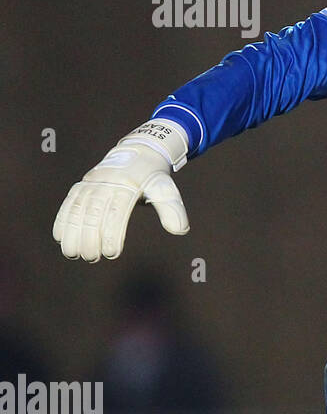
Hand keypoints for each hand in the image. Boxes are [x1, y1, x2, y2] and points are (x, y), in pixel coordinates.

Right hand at [53, 119, 190, 261]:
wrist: (139, 154)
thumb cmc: (153, 178)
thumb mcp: (165, 190)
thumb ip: (172, 209)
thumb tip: (181, 230)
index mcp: (128, 184)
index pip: (117, 212)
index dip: (112, 233)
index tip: (112, 253)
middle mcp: (106, 183)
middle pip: (94, 213)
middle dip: (90, 237)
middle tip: (92, 258)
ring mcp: (91, 184)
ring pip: (78, 209)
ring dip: (72, 232)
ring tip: (73, 254)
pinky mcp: (81, 186)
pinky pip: (68, 203)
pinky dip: (62, 220)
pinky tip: (59, 238)